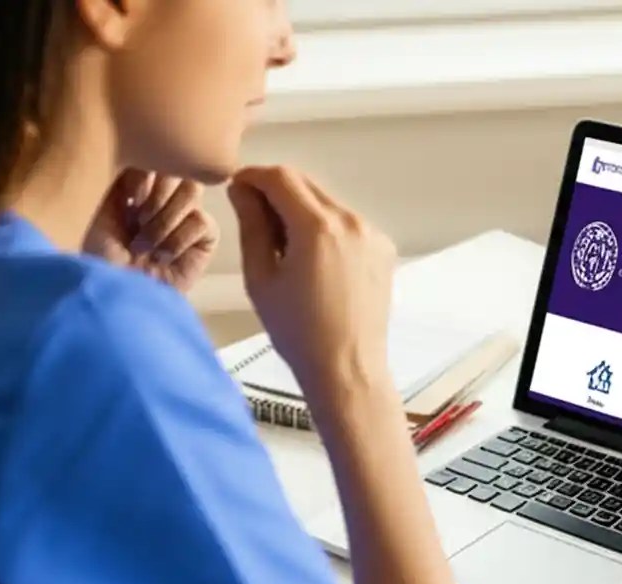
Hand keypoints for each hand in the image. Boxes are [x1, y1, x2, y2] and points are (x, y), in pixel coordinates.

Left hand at [86, 170, 220, 293]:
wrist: (112, 294)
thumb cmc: (95, 253)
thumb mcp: (95, 201)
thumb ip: (121, 170)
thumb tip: (145, 157)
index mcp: (135, 179)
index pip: (154, 151)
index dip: (143, 170)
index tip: (125, 197)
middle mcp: (163, 194)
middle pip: (177, 167)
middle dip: (154, 196)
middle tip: (134, 222)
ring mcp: (186, 215)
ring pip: (191, 191)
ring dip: (163, 219)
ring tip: (143, 245)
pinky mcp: (204, 239)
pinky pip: (202, 222)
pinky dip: (178, 239)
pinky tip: (161, 257)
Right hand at [228, 166, 396, 396]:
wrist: (347, 368)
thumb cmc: (298, 332)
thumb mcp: (261, 278)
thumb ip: (252, 225)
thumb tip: (242, 190)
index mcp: (318, 228)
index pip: (281, 177)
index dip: (254, 177)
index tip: (237, 187)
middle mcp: (351, 222)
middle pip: (307, 185)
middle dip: (277, 193)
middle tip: (256, 221)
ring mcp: (373, 235)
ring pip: (328, 204)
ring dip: (303, 212)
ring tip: (287, 252)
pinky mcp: (384, 249)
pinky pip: (348, 225)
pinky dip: (327, 230)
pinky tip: (316, 265)